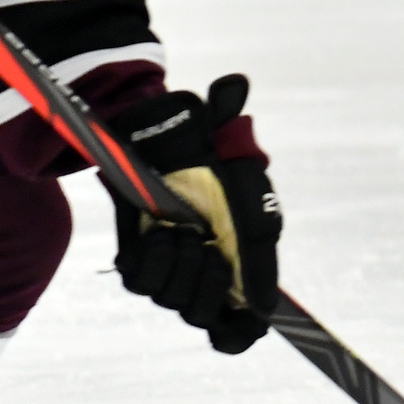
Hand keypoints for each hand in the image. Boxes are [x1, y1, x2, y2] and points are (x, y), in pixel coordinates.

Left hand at [104, 74, 282, 352]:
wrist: (144, 142)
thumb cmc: (187, 138)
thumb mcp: (208, 122)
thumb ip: (225, 111)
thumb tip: (232, 85)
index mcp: (246, 239)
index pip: (260, 293)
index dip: (256, 314)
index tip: (259, 317)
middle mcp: (217, 260)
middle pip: (214, 312)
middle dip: (209, 287)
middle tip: (203, 245)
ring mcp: (180, 266)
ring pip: (179, 301)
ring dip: (178, 269)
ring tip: (176, 231)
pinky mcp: (143, 264)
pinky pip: (144, 283)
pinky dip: (150, 262)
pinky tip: (155, 235)